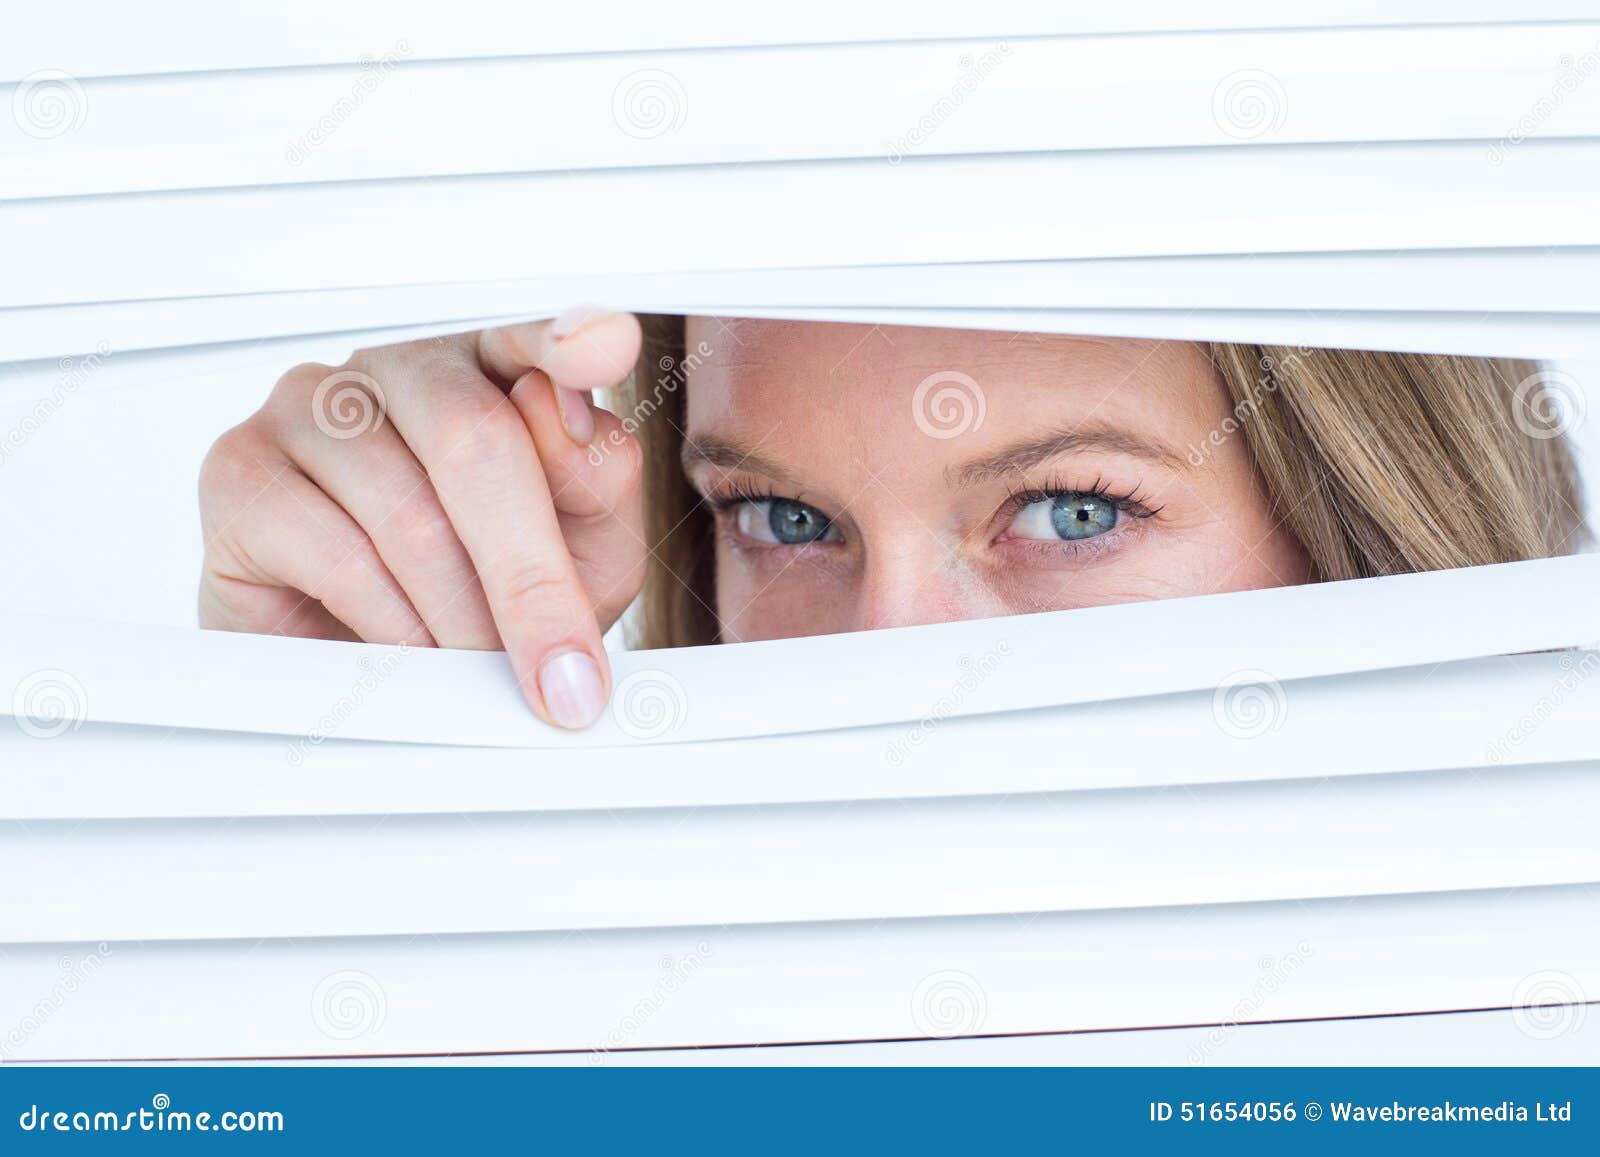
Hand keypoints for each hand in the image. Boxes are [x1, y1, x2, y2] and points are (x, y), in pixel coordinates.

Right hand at [198, 307, 645, 728]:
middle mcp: (402, 369)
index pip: (532, 336)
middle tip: (562, 672)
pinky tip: (409, 654)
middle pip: (475, 439)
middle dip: (530, 575)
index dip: (564, 338)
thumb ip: (598, 483)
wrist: (380, 672)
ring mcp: (312, 405)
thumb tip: (579, 429)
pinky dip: (392, 625)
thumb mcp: (584, 553)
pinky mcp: (242, 468)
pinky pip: (337, 554)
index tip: (611, 343)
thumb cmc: (489, 598)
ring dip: (461, 618)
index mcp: (494, 367)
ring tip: (482, 668)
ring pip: (410, 514)